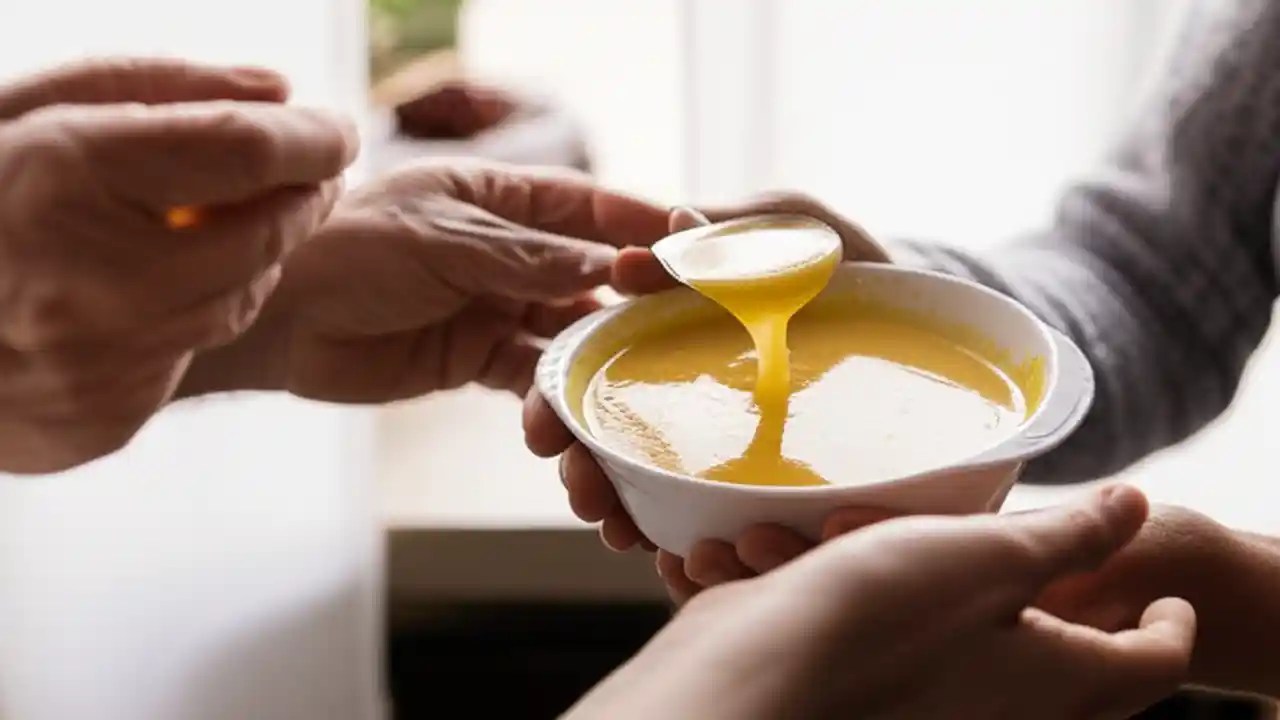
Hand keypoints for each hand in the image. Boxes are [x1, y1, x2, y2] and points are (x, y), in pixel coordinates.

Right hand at [0, 58, 356, 472]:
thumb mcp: (34, 109)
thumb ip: (163, 87)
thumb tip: (281, 91)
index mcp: (64, 181)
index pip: (246, 154)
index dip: (310, 138)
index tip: (334, 129)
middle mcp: (89, 284)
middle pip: (264, 235)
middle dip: (304, 197)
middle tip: (311, 170)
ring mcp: (98, 363)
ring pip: (240, 300)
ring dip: (260, 253)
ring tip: (246, 215)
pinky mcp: (104, 417)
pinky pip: (191, 355)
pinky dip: (198, 312)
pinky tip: (166, 284)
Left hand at [181, 159, 670, 402]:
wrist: (275, 319)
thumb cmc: (348, 249)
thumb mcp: (444, 241)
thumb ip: (527, 258)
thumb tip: (612, 265)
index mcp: (501, 196)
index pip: (591, 205)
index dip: (644, 224)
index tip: (693, 247)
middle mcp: (509, 250)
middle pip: (593, 274)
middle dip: (634, 303)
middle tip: (679, 334)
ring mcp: (496, 305)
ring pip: (570, 334)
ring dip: (596, 363)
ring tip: (619, 392)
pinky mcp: (476, 357)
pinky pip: (532, 378)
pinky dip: (551, 401)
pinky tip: (560, 424)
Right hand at [520, 193, 892, 578]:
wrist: (923, 323)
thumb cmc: (849, 268)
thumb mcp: (794, 232)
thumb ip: (732, 233)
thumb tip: (660, 235)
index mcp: (672, 341)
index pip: (590, 378)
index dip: (555, 407)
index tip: (543, 432)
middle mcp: (685, 405)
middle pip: (608, 449)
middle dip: (581, 475)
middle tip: (584, 492)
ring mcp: (724, 454)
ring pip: (653, 499)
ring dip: (626, 518)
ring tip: (624, 532)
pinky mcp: (771, 493)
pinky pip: (721, 533)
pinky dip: (693, 550)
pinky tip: (686, 558)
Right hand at [568, 485, 1194, 719]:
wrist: (757, 684)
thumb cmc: (878, 621)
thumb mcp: (988, 557)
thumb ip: (1067, 535)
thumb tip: (1133, 508)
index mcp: (1054, 683)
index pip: (1150, 662)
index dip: (1163, 619)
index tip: (1159, 590)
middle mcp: (1000, 709)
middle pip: (1053, 657)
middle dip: (1021, 588)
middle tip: (1007, 542)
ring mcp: (932, 708)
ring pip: (946, 642)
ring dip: (897, 582)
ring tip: (848, 538)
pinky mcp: (864, 699)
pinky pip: (867, 651)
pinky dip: (828, 603)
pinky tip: (786, 568)